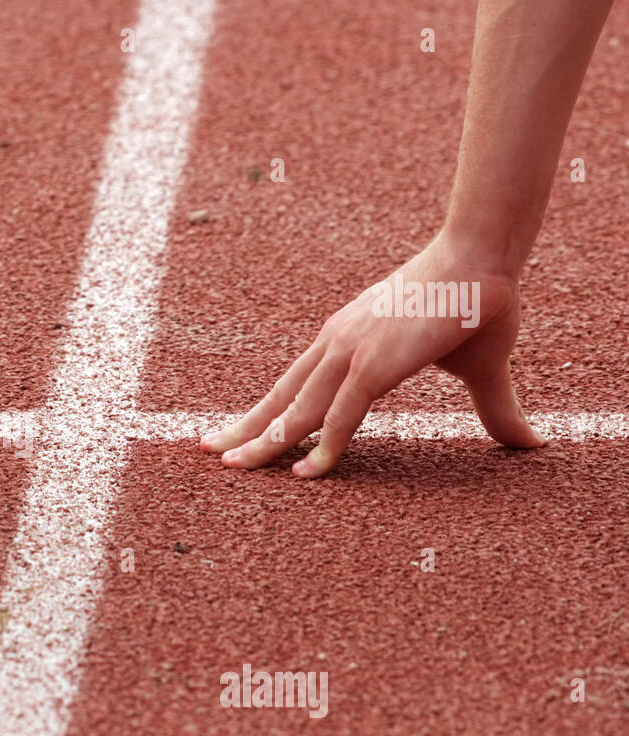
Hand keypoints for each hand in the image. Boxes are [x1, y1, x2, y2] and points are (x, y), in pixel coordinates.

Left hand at [199, 237, 544, 476]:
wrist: (486, 255)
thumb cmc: (480, 301)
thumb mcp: (477, 368)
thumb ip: (491, 409)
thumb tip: (529, 442)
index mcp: (346, 340)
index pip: (295, 384)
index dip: (268, 411)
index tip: (241, 431)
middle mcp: (337, 346)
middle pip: (282, 397)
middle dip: (245, 428)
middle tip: (211, 452)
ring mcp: (350, 353)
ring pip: (297, 410)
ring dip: (264, 442)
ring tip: (232, 468)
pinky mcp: (373, 364)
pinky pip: (340, 416)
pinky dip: (323, 447)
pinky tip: (305, 474)